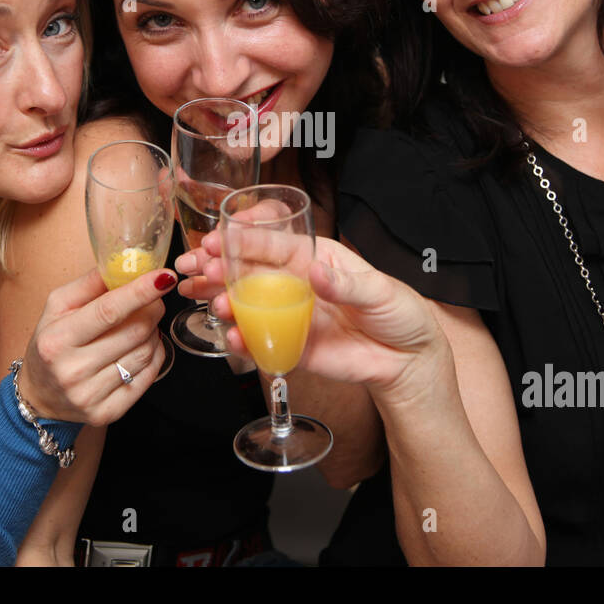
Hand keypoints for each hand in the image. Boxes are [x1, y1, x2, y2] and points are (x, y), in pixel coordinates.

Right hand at [17, 267, 175, 424]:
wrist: (39, 396)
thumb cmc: (51, 344)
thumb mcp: (57, 308)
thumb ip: (89, 284)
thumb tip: (124, 263)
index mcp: (57, 339)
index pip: (108, 311)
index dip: (140, 292)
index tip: (164, 276)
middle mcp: (73, 370)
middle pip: (134, 331)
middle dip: (152, 309)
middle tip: (152, 301)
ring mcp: (91, 395)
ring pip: (146, 353)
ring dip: (153, 332)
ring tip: (142, 325)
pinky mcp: (108, 412)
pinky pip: (148, 376)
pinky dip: (154, 355)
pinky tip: (142, 346)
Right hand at [183, 231, 450, 401]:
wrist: (409, 361)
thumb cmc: (399, 313)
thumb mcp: (380, 292)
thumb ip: (347, 284)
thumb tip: (315, 273)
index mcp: (315, 258)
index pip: (272, 245)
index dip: (241, 242)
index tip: (214, 242)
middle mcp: (296, 283)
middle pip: (248, 272)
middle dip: (217, 268)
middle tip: (194, 269)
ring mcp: (291, 315)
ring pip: (247, 304)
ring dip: (223, 301)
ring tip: (212, 303)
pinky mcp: (291, 345)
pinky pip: (259, 341)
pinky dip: (241, 340)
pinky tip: (230, 337)